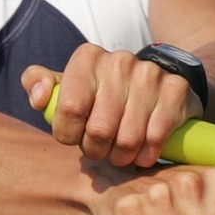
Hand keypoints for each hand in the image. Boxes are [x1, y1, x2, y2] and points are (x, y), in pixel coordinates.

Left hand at [23, 44, 199, 169]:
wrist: (152, 85)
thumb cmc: (99, 94)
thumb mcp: (65, 87)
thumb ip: (38, 85)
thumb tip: (39, 97)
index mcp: (87, 58)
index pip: (69, 110)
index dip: (69, 135)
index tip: (74, 137)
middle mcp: (119, 60)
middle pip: (99, 130)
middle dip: (96, 150)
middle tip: (100, 149)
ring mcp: (150, 74)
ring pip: (128, 139)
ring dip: (122, 156)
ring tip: (120, 152)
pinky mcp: (176, 89)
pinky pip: (156, 138)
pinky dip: (147, 154)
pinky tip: (143, 151)